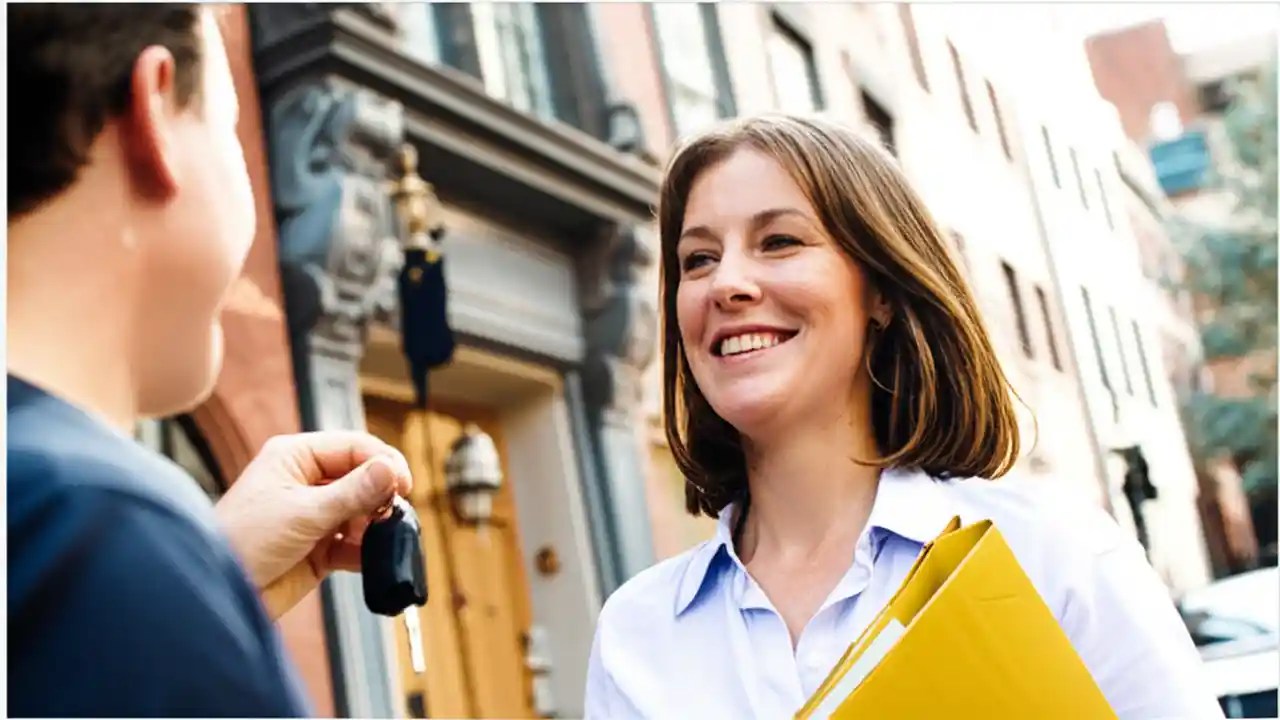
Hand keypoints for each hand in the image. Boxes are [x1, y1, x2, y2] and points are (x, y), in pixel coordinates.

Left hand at [214, 431, 412, 619]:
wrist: (219, 596)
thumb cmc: (241, 542)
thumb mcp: (303, 512)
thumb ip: (352, 492)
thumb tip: (390, 469)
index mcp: (295, 457)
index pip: (353, 446)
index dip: (382, 461)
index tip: (403, 484)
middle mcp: (306, 482)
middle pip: (362, 477)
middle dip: (381, 494)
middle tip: (394, 512)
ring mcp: (314, 516)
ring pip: (362, 511)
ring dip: (377, 523)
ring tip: (383, 535)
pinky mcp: (319, 550)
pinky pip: (355, 543)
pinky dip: (368, 550)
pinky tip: (373, 557)